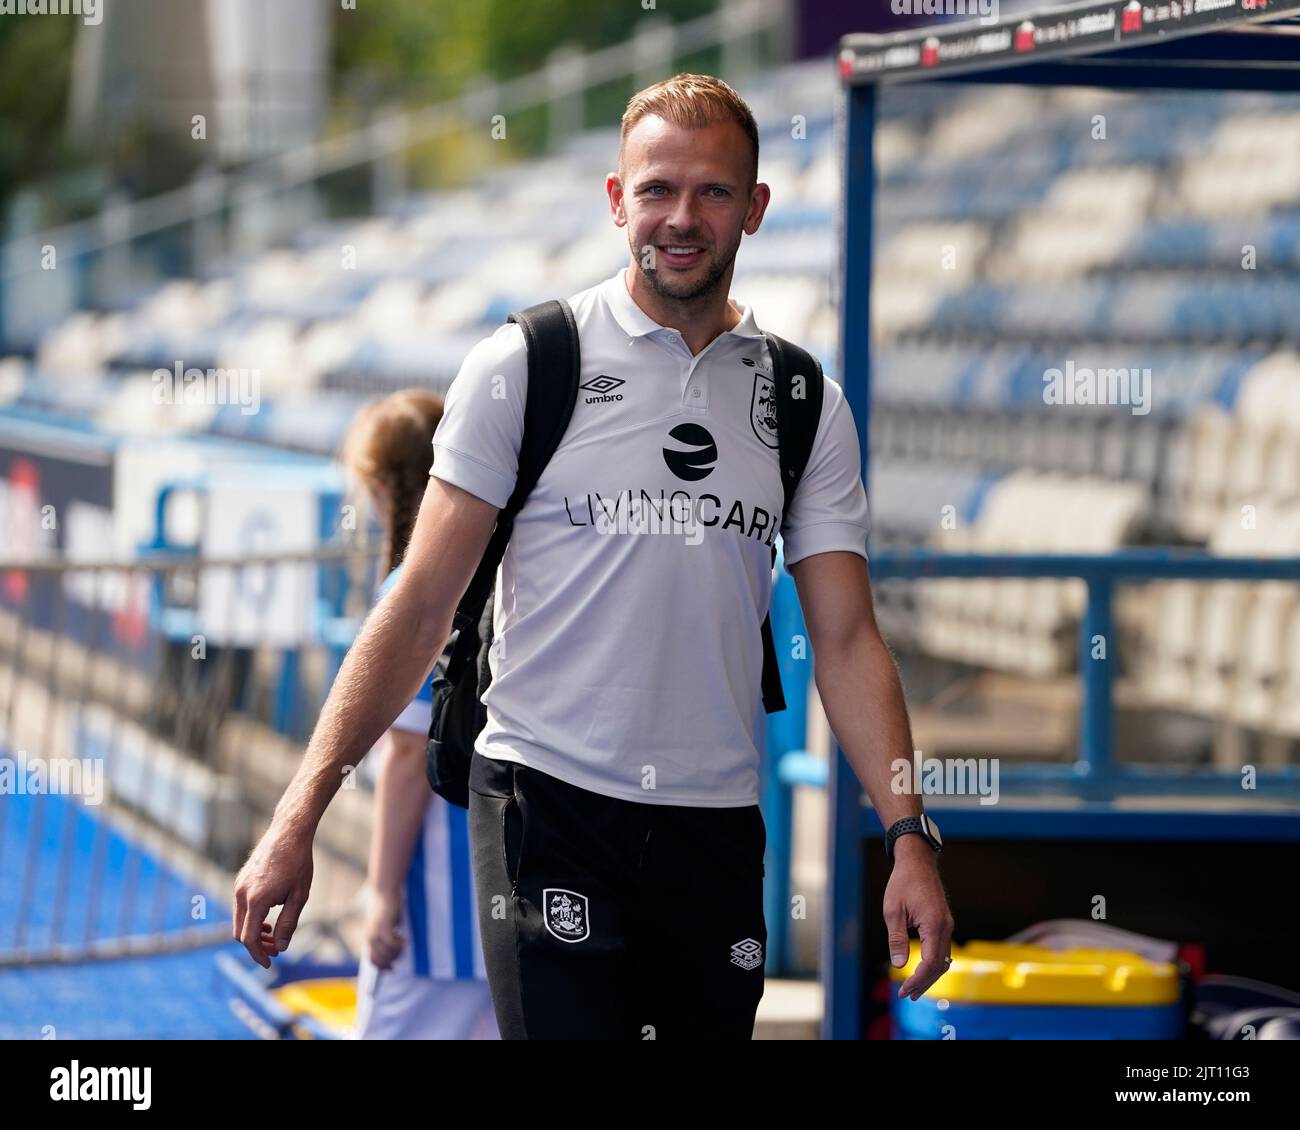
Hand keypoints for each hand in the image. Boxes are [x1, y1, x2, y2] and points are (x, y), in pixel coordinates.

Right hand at [232, 819, 314, 968]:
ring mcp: (238, 885)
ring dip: (253, 932)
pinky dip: (251, 918)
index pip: (248, 939)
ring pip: (239, 920)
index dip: (258, 955)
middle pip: (239, 932)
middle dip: (255, 946)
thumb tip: (281, 947)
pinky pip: (241, 907)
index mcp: (255, 900)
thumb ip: (288, 923)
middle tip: (275, 951)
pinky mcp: (241, 880)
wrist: (288, 832)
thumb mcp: (299, 896)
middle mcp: (241, 894)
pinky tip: (267, 918)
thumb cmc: (298, 863)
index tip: (269, 964)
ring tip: (272, 936)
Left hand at [364, 887, 405, 970]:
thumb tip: (393, 950)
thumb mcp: (386, 925)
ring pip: (386, 953)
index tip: (392, 968)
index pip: (372, 960)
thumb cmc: (388, 907)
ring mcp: (376, 933)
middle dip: (392, 960)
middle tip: (402, 953)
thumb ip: (387, 936)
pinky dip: (400, 944)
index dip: (382, 967)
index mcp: (369, 938)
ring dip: (397, 952)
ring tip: (404, 944)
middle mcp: (370, 937)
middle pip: (380, 960)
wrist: (385, 891)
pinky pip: (392, 943)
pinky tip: (405, 939)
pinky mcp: (384, 927)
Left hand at [882, 837, 953, 1000]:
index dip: (917, 980)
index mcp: (934, 925)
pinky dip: (933, 964)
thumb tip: (899, 965)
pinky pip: (942, 950)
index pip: (930, 963)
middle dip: (923, 983)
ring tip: (913, 990)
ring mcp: (947, 925)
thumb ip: (897, 938)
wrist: (917, 861)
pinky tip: (921, 971)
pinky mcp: (944, 923)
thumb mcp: (893, 910)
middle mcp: (946, 927)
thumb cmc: (902, 882)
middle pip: (939, 966)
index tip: (903, 991)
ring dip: (929, 976)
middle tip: (906, 996)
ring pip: (943, 960)